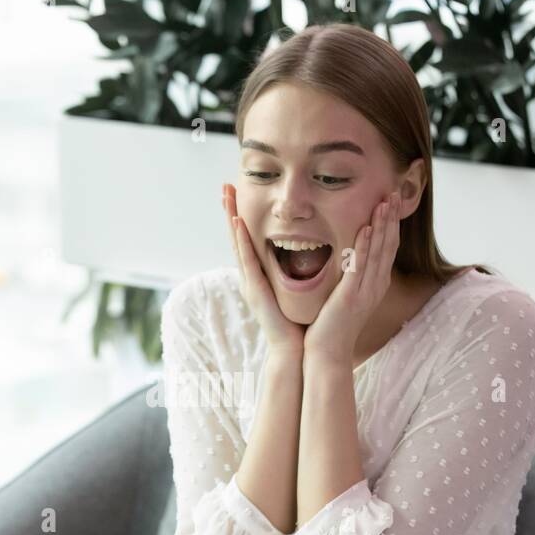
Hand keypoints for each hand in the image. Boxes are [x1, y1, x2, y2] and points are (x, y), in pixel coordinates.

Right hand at [222, 183, 304, 355]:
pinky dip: (241, 241)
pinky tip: (238, 223)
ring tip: (226, 196)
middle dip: (230, 211)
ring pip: (238, 244)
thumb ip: (295, 271)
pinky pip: (247, 260)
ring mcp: (250, 282)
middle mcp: (250, 276)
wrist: (295, 348)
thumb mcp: (294, 289)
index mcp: (259, 275)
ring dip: (231, 218)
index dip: (241, 217)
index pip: (248, 240)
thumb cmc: (298, 321)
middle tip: (225, 186)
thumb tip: (309, 251)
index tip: (238, 194)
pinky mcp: (255, 289)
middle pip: (237, 238)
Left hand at [303, 189, 399, 364]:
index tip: (392, 201)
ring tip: (385, 201)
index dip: (391, 223)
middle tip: (395, 192)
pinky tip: (366, 228)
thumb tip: (349, 256)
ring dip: (382, 225)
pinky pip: (360, 267)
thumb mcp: (346, 296)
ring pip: (379, 252)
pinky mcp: (351, 297)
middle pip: (389, 245)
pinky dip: (364, 247)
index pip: (388, 247)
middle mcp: (376, 285)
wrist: (326, 354)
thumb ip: (351, 276)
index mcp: (375, 284)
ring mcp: (365, 291)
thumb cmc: (331, 325)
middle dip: (392, 217)